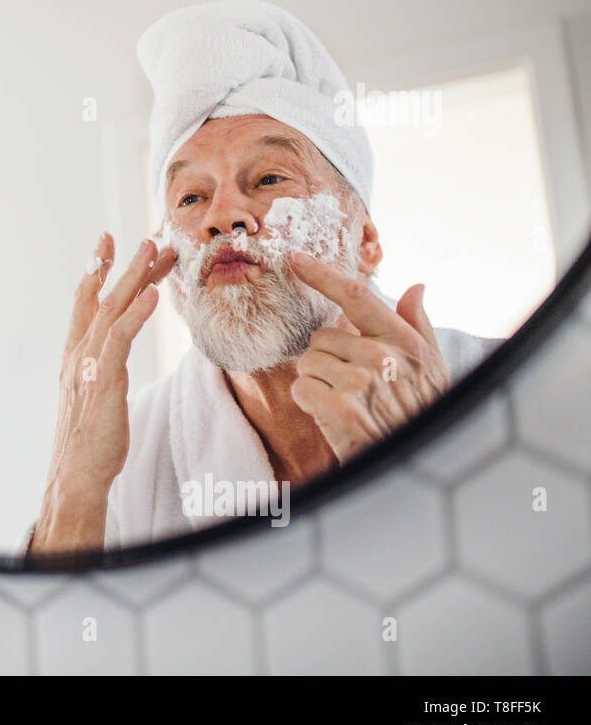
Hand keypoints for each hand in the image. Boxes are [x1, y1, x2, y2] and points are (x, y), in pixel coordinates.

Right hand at [31, 233, 174, 552]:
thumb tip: (111, 360)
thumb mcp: (94, 397)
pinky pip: (120, 340)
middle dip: (122, 265)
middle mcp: (78, 354)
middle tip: (146, 237)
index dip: (95, 270)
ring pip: (111, 311)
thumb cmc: (89, 443)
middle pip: (101, 298)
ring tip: (153, 250)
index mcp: (75, 355)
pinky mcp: (103, 382)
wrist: (75, 474)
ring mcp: (88, 366)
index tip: (107, 242)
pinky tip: (153, 297)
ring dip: (133, 277)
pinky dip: (135, 315)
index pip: (84, 302)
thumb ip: (101, 371)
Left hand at [287, 253, 449, 462]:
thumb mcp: (431, 367)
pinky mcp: (340, 407)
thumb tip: (416, 286)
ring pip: (308, 361)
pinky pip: (300, 387)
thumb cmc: (420, 413)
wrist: (416, 465)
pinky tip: (333, 417)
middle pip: (322, 336)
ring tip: (346, 403)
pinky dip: (309, 403)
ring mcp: (361, 381)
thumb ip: (417, 325)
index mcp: (404, 341)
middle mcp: (383, 355)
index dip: (322, 275)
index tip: (294, 258)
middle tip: (352, 387)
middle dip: (327, 359)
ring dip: (318, 382)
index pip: (357, 297)